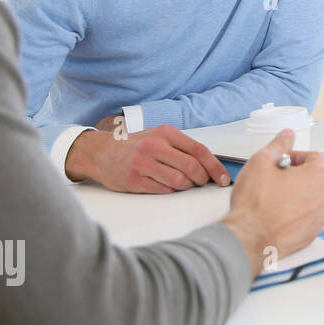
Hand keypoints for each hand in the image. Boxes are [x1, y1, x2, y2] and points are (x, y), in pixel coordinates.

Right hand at [65, 119, 230, 192]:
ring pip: (180, 182)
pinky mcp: (134, 181)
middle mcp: (155, 147)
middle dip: (203, 180)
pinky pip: (164, 191)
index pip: (200, 151)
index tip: (224, 178)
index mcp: (165, 133)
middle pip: (192, 168)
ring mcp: (143, 164)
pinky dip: (171, 191)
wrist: (99, 153)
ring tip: (183, 183)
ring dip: (187, 186)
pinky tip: (166, 185)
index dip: (216, 167)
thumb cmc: (135, 146)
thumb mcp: (159, 137)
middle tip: (202, 183)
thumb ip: (182, 148)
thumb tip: (210, 165)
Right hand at [220, 129, 323, 274]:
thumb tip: (287, 135)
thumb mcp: (261, 162)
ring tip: (273, 198)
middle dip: (296, 175)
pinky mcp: (312, 233)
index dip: (295, 157)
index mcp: (318, 176)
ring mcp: (320, 217)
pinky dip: (295, 213)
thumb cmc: (255, 204)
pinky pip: (307, 216)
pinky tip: (276, 214)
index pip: (314, 157)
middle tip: (274, 179)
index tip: (281, 162)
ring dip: (296, 194)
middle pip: (315, 178)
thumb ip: (278, 145)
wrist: (249, 238)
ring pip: (311, 198)